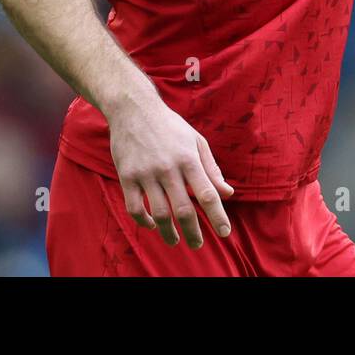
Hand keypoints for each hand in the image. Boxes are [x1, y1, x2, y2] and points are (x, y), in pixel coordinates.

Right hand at [107, 96, 235, 247]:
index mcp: (189, 159)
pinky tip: (152, 225)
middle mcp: (168, 168)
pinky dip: (144, 221)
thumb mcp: (196, 141)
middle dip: (193, 232)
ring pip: (159, 213)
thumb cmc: (170, 126)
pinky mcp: (126, 176)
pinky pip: (134, 207)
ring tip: (175, 241)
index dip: (217, 216)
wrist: (134, 109)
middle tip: (197, 245)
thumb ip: (211, 169)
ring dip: (168, 232)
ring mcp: (145, 173)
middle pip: (183, 209)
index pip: (207, 193)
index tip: (225, 233)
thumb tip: (228, 192)